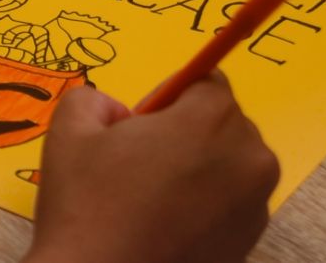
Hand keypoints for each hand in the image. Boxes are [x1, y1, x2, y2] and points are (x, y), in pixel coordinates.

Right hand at [23, 72, 278, 262]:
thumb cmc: (87, 207)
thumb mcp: (70, 130)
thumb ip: (96, 98)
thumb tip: (118, 113)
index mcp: (212, 120)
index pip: (207, 82)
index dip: (169, 97)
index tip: (138, 126)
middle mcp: (250, 158)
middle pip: (222, 123)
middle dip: (186, 132)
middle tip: (138, 163)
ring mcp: (256, 206)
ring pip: (228, 164)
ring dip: (198, 169)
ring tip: (149, 199)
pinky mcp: (251, 243)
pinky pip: (230, 203)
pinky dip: (204, 205)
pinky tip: (165, 225)